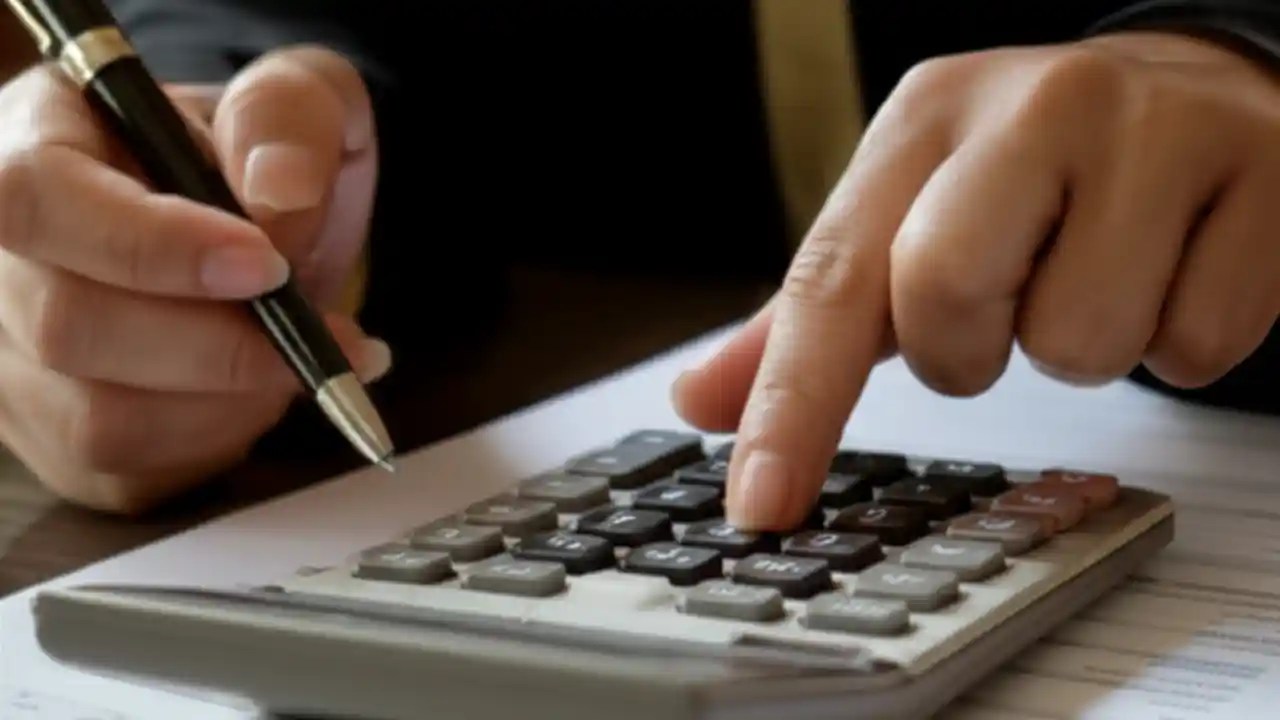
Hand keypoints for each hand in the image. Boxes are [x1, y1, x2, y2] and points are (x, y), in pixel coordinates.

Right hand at [0, 46, 386, 512]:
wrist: (245, 229)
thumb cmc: (248, 159)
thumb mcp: (288, 100)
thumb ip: (287, 119)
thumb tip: (282, 196)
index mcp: (34, 144)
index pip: (40, 201)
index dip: (153, 247)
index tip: (267, 266)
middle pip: (69, 327)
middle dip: (221, 347)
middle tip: (325, 337)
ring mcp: (11, 360)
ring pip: (97, 421)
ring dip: (229, 406)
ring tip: (301, 364)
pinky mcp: (50, 438)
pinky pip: (126, 475)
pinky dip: (216, 446)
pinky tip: (259, 397)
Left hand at [673, 31, 1279, 529]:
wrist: (1202, 89)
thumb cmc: (1039, 169)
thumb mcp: (909, 214)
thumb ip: (808, 317)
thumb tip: (702, 398)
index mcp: (924, 121)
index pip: (831, 280)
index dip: (791, 406)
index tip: (763, 502)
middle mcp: (1032, 107)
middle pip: (945, 301)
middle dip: (967, 350)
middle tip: (1004, 310)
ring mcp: (1157, 133)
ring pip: (1080, 343)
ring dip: (1081, 343)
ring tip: (1100, 272)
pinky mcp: (1261, 177)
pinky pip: (1195, 345)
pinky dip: (1178, 340)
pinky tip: (1174, 270)